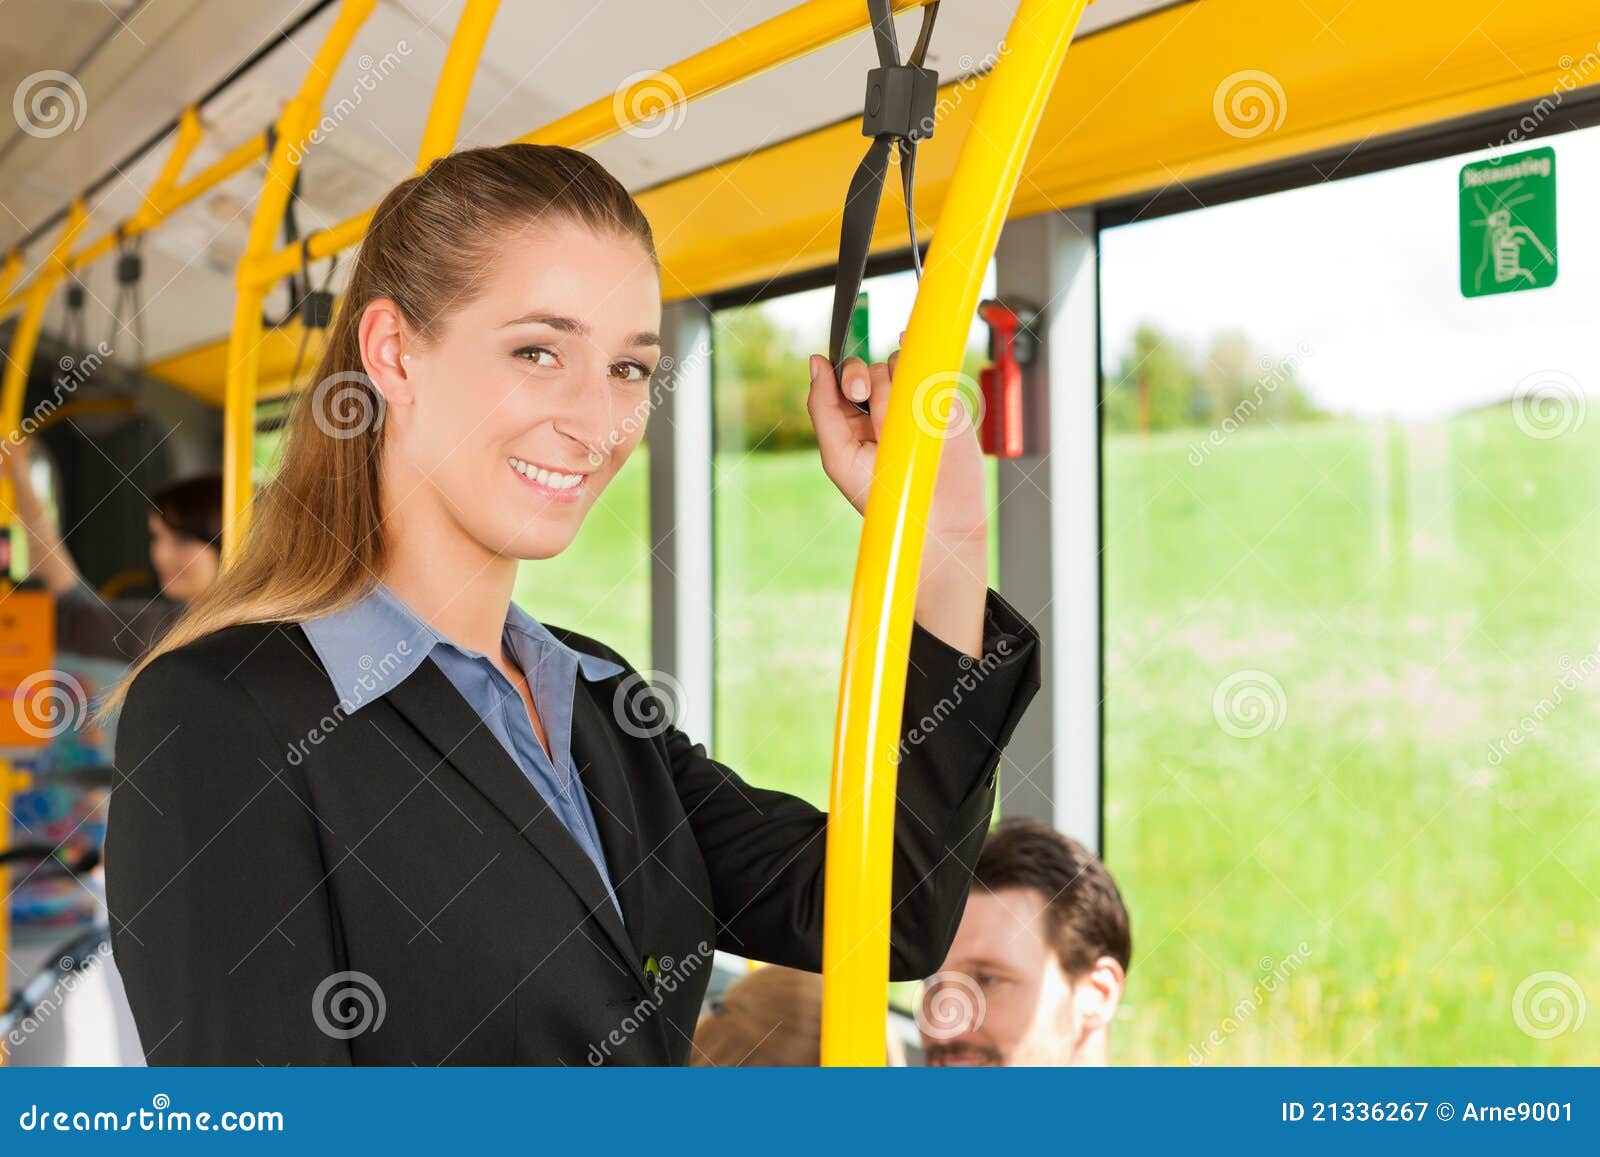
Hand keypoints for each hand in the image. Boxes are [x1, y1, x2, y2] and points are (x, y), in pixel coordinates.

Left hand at [806, 334, 988, 656]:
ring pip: (897, 365)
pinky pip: (930, 369)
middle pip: (868, 367)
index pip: (841, 377)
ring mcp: (913, 401)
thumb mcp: (839, 456)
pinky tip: (921, 379)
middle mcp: (880, 407)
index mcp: (852, 419)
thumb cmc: (884, 497)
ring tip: (901, 422)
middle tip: (863, 395)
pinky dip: (924, 367)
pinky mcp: (942, 400)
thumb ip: (822, 408)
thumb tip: (815, 362)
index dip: (844, 374)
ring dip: (894, 384)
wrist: (939, 519)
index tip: (853, 391)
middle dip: (862, 377)